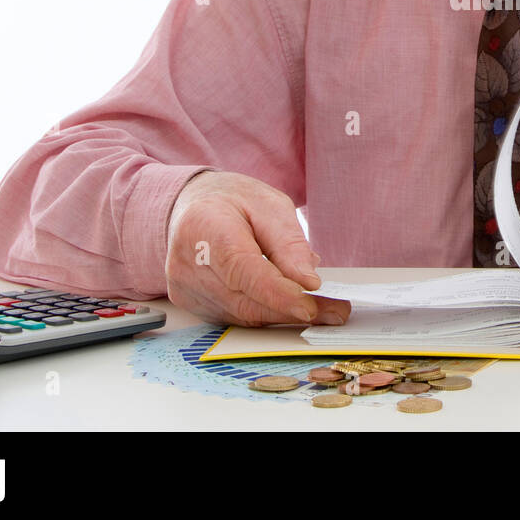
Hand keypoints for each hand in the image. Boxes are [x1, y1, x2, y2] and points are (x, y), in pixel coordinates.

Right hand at [164, 170, 350, 326]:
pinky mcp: (191, 304)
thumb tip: (307, 282)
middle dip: (292, 309)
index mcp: (203, 227)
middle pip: (244, 298)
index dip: (276, 292)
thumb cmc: (233, 202)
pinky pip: (235, 317)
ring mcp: (184, 288)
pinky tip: (290, 306)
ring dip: (284, 316)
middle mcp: (186, 262)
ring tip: (323, 309)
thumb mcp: (271, 206)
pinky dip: (266, 314)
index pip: (241, 269)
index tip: (309, 304)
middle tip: (335, 311)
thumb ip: (289, 243)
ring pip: (242, 314)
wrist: (194, 207)